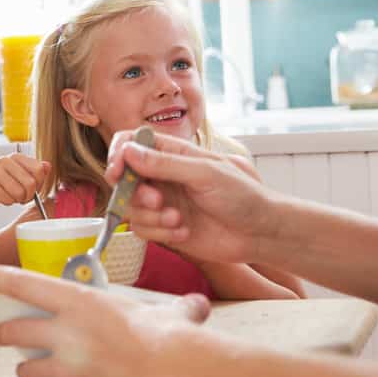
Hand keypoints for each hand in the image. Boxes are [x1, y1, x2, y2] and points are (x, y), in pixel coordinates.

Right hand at [0, 154, 49, 218]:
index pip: (38, 169)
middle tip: (22, 196)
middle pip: (30, 183)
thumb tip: (47, 166)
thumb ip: (36, 171)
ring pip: (20, 192)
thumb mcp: (21, 176)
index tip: (33, 188)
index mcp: (16, 157)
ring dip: (18, 199)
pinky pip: (8, 199)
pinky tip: (2, 198)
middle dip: (28, 195)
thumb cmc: (3, 185)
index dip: (39, 183)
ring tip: (12, 196)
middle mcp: (5, 161)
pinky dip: (8, 202)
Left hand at [0, 265, 209, 376]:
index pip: (25, 284)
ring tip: (36, 369)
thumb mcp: (165, 313)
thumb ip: (174, 309)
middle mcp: (64, 332)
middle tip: (4, 334)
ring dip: (27, 368)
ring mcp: (64, 368)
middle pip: (13, 330)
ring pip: (24, 368)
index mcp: (79, 301)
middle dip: (4, 333)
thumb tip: (199, 306)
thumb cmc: (170, 339)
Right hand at [106, 132, 279, 263]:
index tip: (118, 172)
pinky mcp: (164, 227)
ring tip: (177, 219)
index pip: (131, 143)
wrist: (260, 233)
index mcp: (172, 153)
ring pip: (130, 206)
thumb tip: (129, 151)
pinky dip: (160, 233)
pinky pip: (142, 229)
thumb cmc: (242, 196)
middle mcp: (162, 176)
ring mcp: (162, 202)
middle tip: (157, 200)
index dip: (118, 155)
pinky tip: (184, 231)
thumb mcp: (204, 173)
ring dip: (150, 216)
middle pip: (124, 177)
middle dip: (134, 192)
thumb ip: (165, 164)